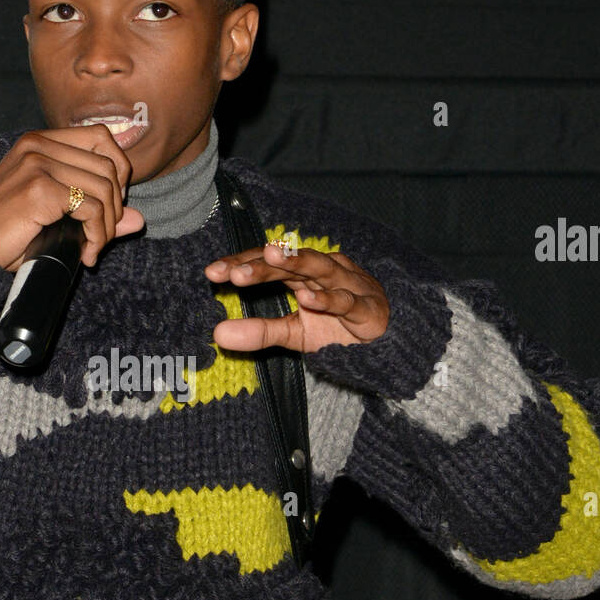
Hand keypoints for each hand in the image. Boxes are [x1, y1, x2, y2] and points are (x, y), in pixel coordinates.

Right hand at [0, 126, 145, 271]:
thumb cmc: (5, 234)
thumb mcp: (54, 218)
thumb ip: (96, 213)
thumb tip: (138, 220)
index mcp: (39, 141)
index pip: (102, 138)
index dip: (119, 171)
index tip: (109, 206)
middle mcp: (38, 145)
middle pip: (109, 166)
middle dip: (115, 208)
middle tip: (100, 237)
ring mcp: (37, 164)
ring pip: (104, 189)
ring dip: (106, 227)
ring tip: (91, 249)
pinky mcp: (38, 190)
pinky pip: (91, 209)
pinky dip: (96, 236)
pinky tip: (85, 254)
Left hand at [204, 241, 389, 352]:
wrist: (387, 343)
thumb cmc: (337, 328)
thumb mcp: (294, 334)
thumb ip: (259, 332)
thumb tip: (218, 335)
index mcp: (303, 274)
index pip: (269, 263)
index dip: (242, 264)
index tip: (212, 273)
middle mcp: (324, 272)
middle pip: (290, 262)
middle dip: (262, 263)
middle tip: (235, 272)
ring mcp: (347, 286)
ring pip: (320, 269)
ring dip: (296, 262)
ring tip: (272, 257)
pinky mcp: (366, 309)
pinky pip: (346, 302)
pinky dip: (328, 299)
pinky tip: (307, 298)